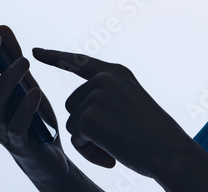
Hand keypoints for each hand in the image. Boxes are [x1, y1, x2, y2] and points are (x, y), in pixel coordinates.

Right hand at [0, 15, 83, 188]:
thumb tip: (0, 28)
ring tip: (24, 62)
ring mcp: (1, 128)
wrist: (48, 158)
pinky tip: (36, 93)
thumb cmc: (33, 117)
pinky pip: (17, 127)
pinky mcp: (20, 144)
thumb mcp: (25, 83)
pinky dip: (25, 108)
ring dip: (7, 80)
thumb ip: (13, 58)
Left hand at [32, 48, 207, 191]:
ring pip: (73, 124)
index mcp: (116, 72)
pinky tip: (112, 156)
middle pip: (73, 105)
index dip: (54, 57)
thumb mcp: (132, 102)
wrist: (172, 154)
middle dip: (88, 127)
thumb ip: (107, 96)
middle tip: (118, 139)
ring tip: (118, 146)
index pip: (78, 61)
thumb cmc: (155, 136)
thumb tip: (78, 108)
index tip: (35, 51)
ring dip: (90, 142)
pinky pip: (76, 140)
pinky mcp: (88, 117)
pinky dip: (90, 153)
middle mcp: (104, 78)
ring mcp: (95, 96)